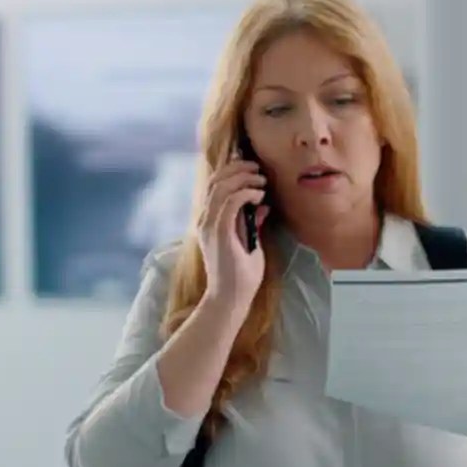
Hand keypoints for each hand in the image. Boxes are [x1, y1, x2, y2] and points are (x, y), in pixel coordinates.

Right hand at [197, 158, 268, 313]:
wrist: (230, 299)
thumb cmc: (240, 276)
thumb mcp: (250, 244)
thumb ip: (251, 224)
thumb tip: (262, 207)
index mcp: (209, 221)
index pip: (215, 186)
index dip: (232, 171)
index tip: (252, 168)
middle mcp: (205, 220)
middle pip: (217, 181)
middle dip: (238, 168)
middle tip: (257, 167)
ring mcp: (209, 226)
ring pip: (222, 188)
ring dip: (243, 178)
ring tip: (261, 179)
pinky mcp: (219, 232)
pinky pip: (230, 202)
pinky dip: (245, 193)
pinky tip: (259, 195)